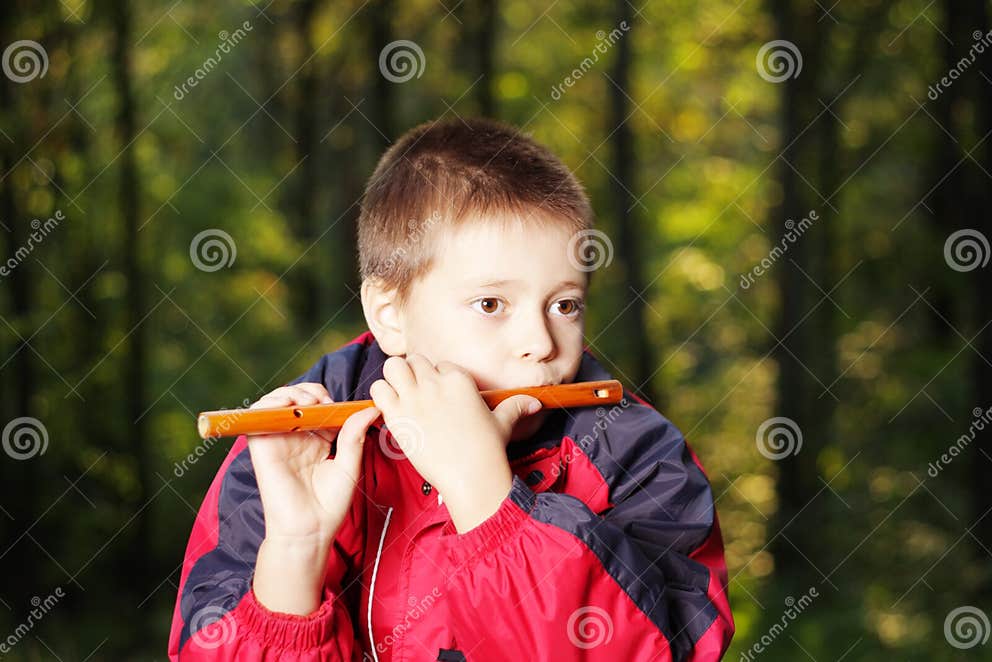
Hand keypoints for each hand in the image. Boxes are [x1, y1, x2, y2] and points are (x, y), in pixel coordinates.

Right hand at [246, 382, 380, 613]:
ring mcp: (278, 440)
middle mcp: (296, 438)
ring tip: (308, 402)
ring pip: (278, 403)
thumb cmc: (330, 504)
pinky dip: (270, 403)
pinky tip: (289, 406)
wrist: (309, 530)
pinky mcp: (261, 446)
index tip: (343, 407)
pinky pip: (258, 416)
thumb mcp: (349, 465)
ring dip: (292, 393)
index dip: (329, 400)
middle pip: (298, 400)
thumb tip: (372, 408)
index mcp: (318, 441)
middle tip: (325, 402)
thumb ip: (355, 435)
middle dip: (311, 392)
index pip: (320, 407)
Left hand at [369, 354, 542, 531]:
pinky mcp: (398, 416)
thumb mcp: (504, 423)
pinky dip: (381, 396)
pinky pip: (378, 390)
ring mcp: (415, 398)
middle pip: (414, 361)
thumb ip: (516, 406)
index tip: (438, 396)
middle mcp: (436, 383)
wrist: (471, 476)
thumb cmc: (488, 450)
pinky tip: (391, 410)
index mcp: (460, 379)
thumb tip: (536, 402)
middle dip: (413, 375)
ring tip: (400, 397)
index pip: (439, 364)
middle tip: (416, 396)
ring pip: (392, 366)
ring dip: (394, 378)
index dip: (437, 379)